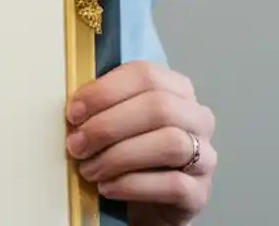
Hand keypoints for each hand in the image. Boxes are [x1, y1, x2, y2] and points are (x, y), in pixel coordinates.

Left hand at [66, 61, 215, 225]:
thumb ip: (100, 108)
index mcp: (175, 90)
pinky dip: (132, 185)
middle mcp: (197, 118)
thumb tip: (74, 109)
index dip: (105, 91)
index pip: (145, 75)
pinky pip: (174, 184)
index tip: (73, 113)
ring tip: (89, 170)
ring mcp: (205, 156)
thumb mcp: (113, 123)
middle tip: (76, 146)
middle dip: (108, 126)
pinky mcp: (200, 192)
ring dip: (119, 156)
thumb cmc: (125, 155)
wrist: (143, 203)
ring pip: (171, 144)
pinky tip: (107, 188)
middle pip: (159, 108)